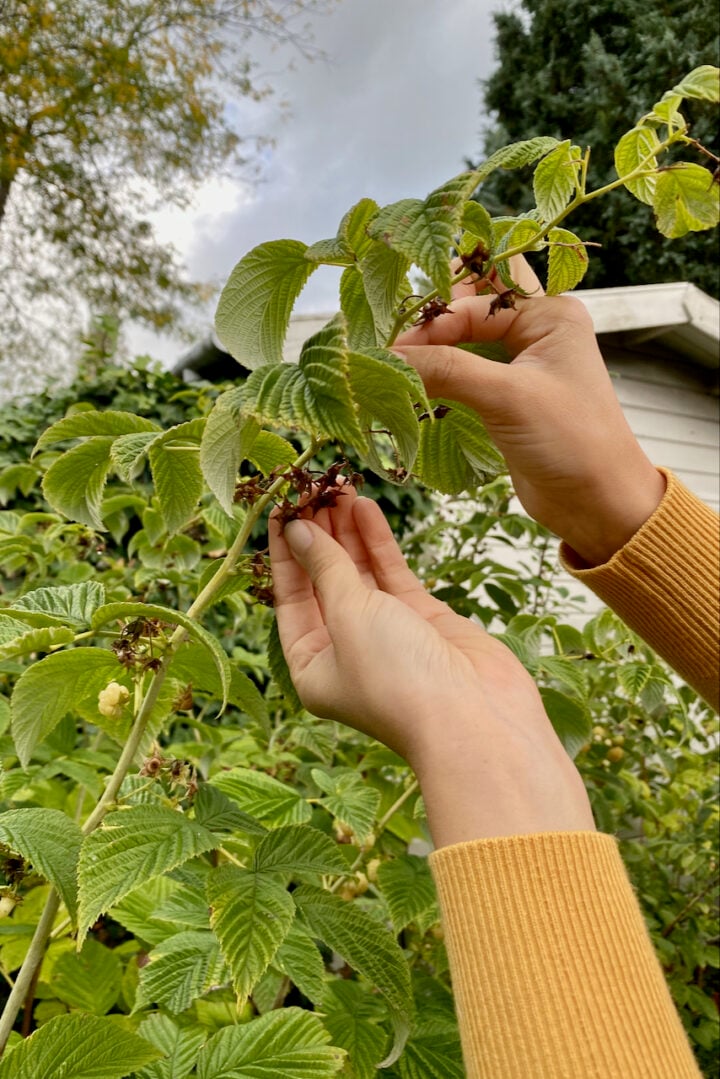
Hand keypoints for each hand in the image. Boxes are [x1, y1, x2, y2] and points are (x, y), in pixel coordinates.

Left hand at [269, 485, 594, 844]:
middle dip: (318, 536)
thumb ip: (326, 568)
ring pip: (359, 573)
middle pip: (323, 581)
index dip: (285, 552)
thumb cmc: (397, 679)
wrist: (474, 718)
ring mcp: (385, 633)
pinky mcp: (421, 620)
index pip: (289, 597)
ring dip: (348, 533)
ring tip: (340, 487)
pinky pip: (391, 574)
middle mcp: (344, 649)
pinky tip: (366, 508)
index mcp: (311, 665)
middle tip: (314, 488)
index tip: (281, 507)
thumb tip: (298, 531)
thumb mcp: (347, 616)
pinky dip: (378, 543)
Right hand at [394, 257, 665, 565]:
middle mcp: (535, 329)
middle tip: (391, 341)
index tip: (396, 349)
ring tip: (393, 362)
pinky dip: (437, 374)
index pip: (476, 298)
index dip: (435, 320)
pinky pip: (463, 370)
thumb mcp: (508, 398)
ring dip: (431, 348)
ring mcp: (519, 363)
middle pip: (470, 305)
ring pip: (463, 339)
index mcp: (550, 313)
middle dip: (431, 319)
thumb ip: (446, 370)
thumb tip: (385, 357)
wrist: (599, 504)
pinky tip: (411, 382)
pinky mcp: (505, 395)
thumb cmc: (572, 442)